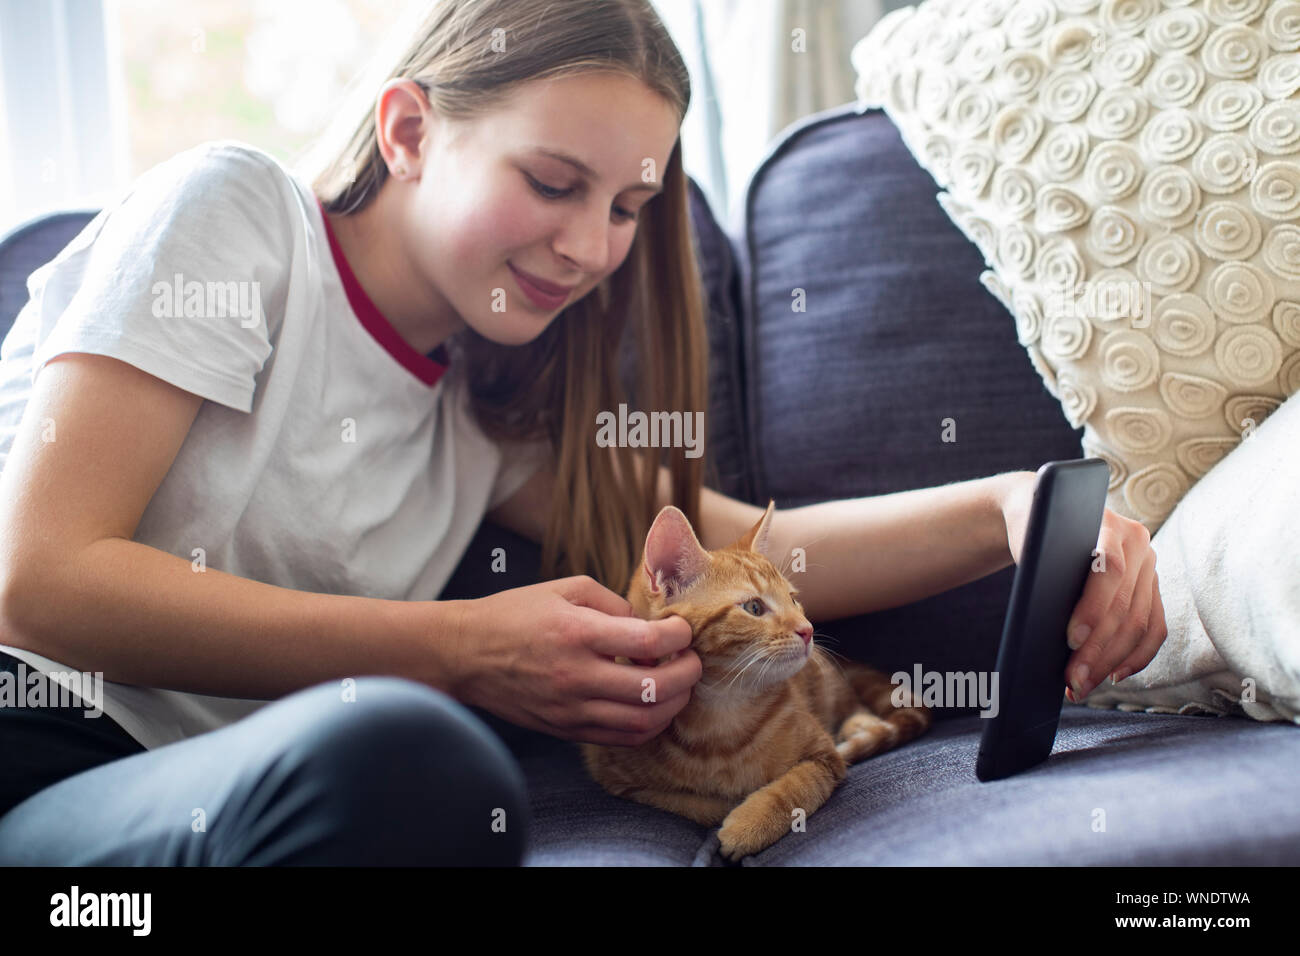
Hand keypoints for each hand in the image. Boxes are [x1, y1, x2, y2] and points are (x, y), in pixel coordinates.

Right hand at [448, 575, 700, 746]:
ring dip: (673, 705)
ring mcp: (571, 708)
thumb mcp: (565, 589)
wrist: (465, 653)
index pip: (647, 641)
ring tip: (678, 685)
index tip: (682, 630)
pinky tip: (653, 706)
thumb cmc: (514, 614)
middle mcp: (576, 675)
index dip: (678, 635)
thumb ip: (614, 603)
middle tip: (692, 660)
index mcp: (577, 633)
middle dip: (687, 674)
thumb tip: (649, 626)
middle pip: (655, 688)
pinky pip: (620, 737)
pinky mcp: (566, 729)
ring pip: (643, 721)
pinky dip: (647, 725)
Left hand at [998, 471, 1168, 701]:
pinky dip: (1136, 656)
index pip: (1108, 570)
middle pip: (1124, 606)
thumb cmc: (1034, 526)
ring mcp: (1149, 565)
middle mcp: (1137, 543)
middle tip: (1072, 682)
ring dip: (1111, 662)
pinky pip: (1155, 628)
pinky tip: (1113, 675)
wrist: (1050, 505)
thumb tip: (1045, 623)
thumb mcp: (1032, 536)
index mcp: (1108, 523)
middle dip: (1097, 650)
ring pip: (1141, 624)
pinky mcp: (1152, 586)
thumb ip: (1043, 566)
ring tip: (1083, 686)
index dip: (1091, 609)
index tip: (1070, 640)